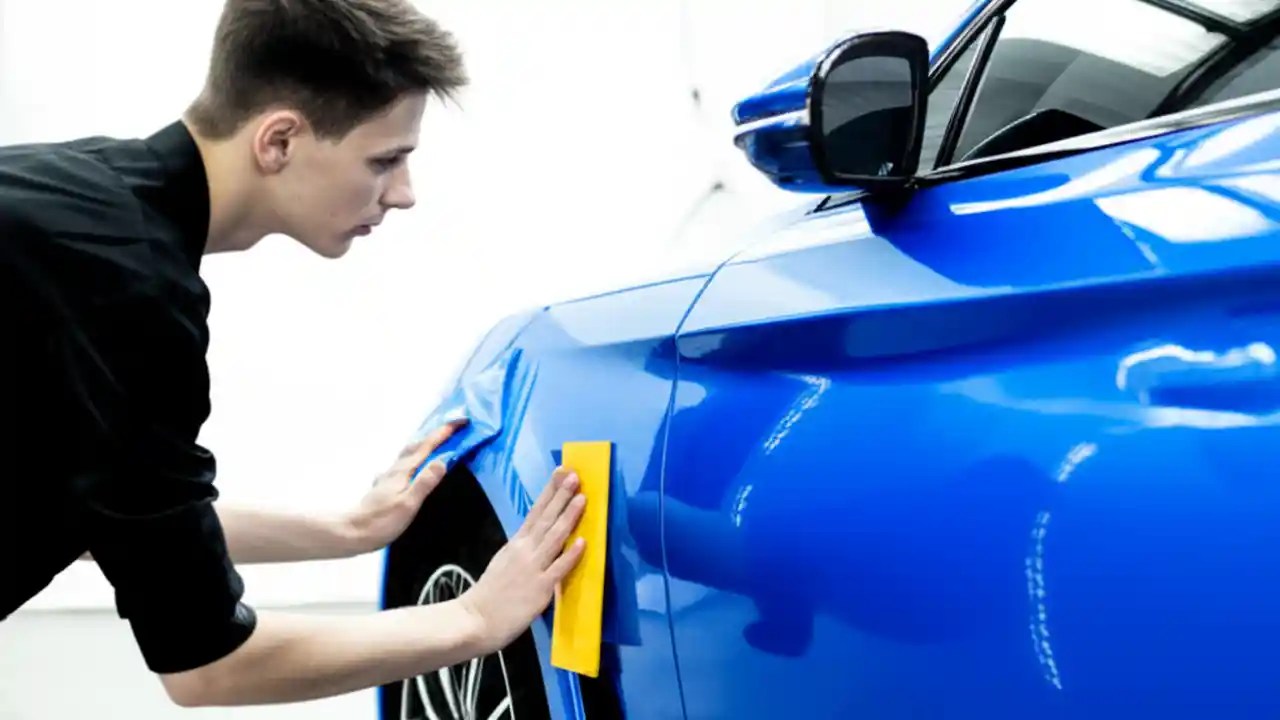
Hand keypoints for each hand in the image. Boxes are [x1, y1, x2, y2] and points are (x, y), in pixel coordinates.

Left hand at [344, 419, 467, 553]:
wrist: (351, 533)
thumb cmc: (381, 521)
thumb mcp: (408, 504)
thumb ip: (425, 482)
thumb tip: (442, 461)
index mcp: (403, 471)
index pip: (427, 446)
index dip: (444, 433)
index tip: (461, 421)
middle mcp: (395, 470)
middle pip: (416, 446)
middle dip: (434, 435)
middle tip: (451, 429)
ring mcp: (387, 477)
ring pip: (408, 455)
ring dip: (423, 445)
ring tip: (435, 443)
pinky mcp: (383, 487)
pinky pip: (402, 466)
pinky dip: (412, 460)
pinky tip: (410, 468)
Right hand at [458, 467, 586, 652]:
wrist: (474, 621)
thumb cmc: (489, 596)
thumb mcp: (503, 562)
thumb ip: (521, 551)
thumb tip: (538, 540)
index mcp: (515, 544)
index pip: (535, 512)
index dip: (550, 492)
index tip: (561, 472)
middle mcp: (524, 551)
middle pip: (546, 518)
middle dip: (561, 495)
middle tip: (575, 474)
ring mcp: (532, 568)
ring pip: (554, 537)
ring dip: (569, 516)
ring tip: (582, 497)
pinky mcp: (540, 588)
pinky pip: (558, 568)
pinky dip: (571, 554)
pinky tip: (582, 541)